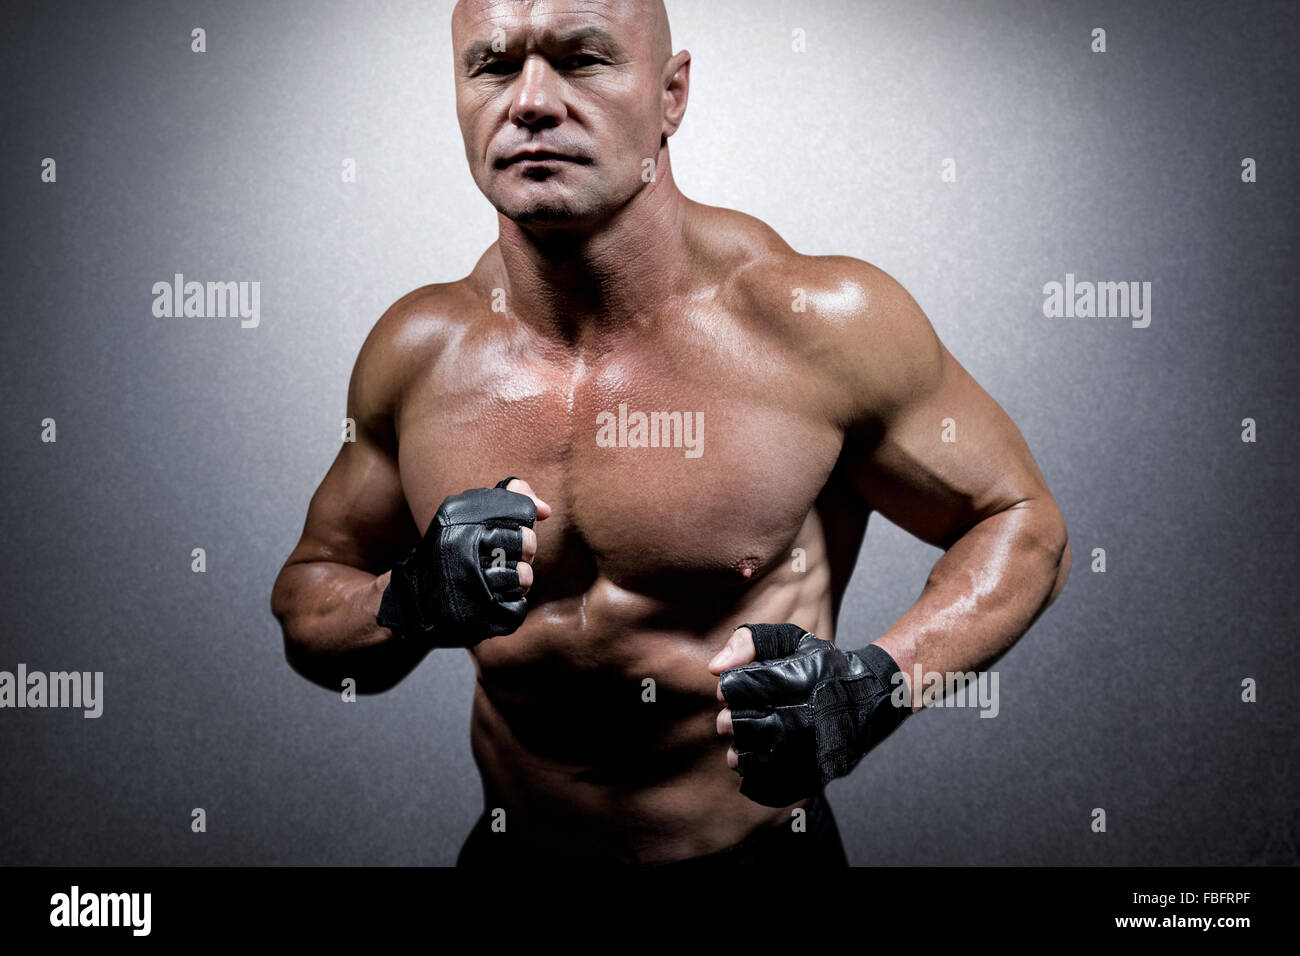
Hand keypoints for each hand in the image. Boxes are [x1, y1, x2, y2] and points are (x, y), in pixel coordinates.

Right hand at [377, 476, 550, 645]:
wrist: (416, 598)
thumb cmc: (452, 551)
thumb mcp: (468, 514)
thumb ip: (508, 500)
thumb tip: (545, 510)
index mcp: (458, 521)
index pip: (518, 512)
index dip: (522, 521)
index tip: (513, 529)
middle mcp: (459, 552)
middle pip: (526, 543)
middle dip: (525, 549)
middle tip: (509, 555)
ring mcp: (466, 589)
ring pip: (523, 577)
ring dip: (519, 579)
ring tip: (502, 577)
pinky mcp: (474, 620)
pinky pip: (517, 609)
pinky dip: (513, 605)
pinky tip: (496, 599)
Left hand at [709, 623, 909, 807]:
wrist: (868, 700)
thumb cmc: (823, 666)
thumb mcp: (791, 639)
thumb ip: (748, 641)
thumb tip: (714, 669)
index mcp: (792, 681)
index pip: (733, 688)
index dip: (729, 686)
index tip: (739, 686)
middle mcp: (797, 719)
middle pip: (732, 724)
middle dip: (731, 715)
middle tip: (744, 710)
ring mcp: (803, 752)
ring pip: (743, 755)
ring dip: (739, 743)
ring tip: (752, 732)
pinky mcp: (807, 776)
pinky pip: (761, 781)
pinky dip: (753, 769)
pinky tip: (761, 753)